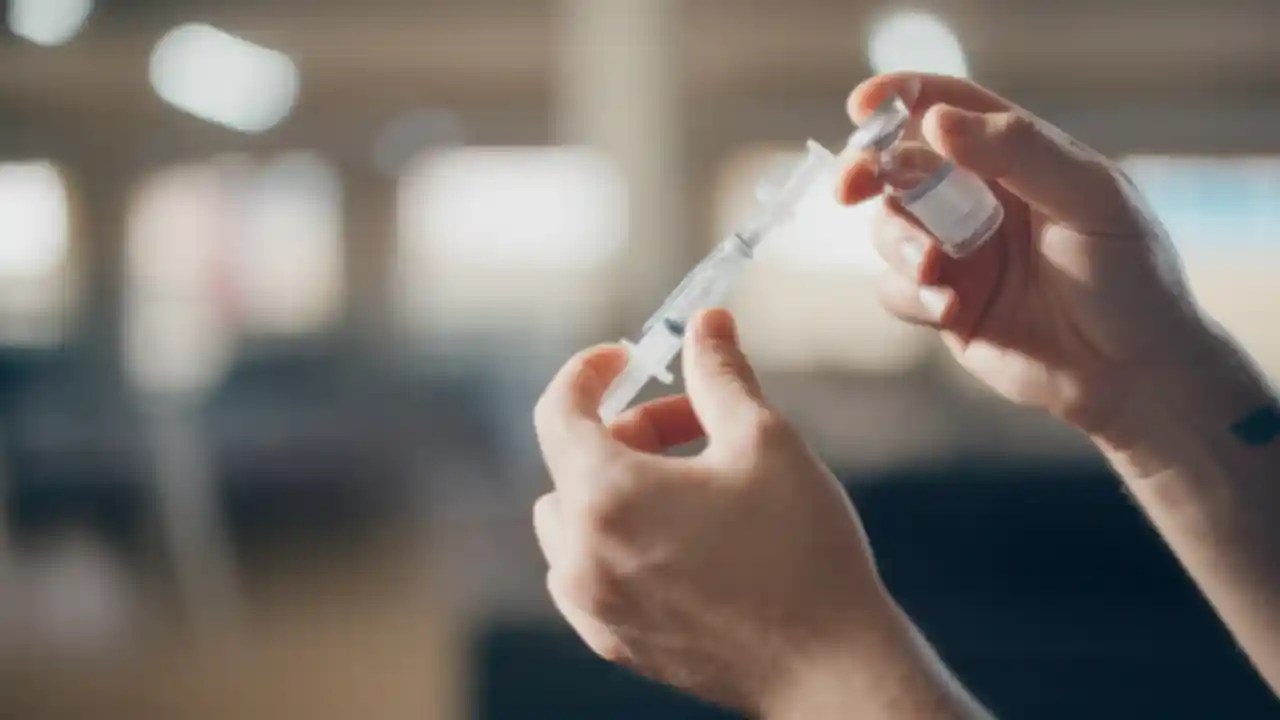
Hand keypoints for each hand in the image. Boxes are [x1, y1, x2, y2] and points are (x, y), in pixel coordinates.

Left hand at [532, 309, 981, 716]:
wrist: (829, 666)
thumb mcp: (764, 440)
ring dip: (618, 487)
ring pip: (575, 519)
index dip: (589, 371)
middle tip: (696, 425)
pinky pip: (587, 571)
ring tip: (695, 487)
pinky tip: (686, 541)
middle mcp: (579, 554)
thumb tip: (705, 321)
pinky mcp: (612, 639)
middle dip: (627, 430)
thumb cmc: (800, 549)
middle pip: (572, 463)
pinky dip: (617, 540)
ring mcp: (591, 604)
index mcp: (606, 496)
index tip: (628, 357)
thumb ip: (719, 373)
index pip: (558, 410)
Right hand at [839, 73, 1206, 437]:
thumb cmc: (1130, 275)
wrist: (1134, 373)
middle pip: (898, 166)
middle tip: (851, 186)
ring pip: (888, 230)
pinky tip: (950, 310)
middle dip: (868, 171)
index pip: (950, 109)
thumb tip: (934, 121)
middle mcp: (978, 200)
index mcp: (1015, 158)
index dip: (901, 98)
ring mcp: (957, 255)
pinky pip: (895, 291)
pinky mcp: (943, 307)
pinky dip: (911, 297)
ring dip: (898, 243)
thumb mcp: (1090, 199)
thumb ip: (1019, 152)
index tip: (863, 105)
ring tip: (933, 267)